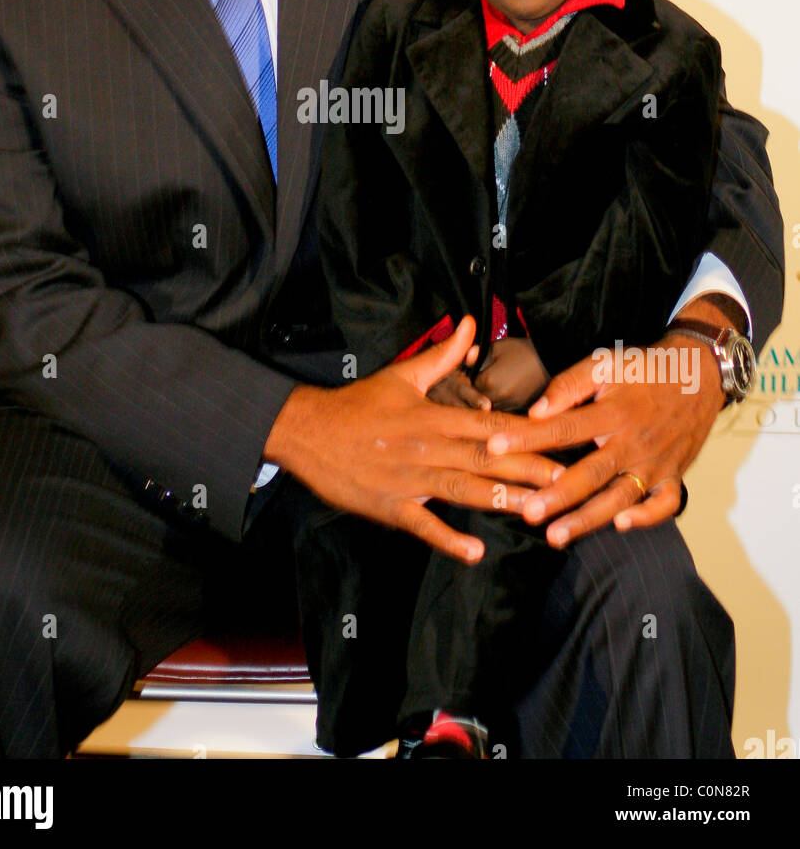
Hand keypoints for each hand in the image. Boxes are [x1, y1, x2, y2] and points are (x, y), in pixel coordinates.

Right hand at [264, 317, 561, 563]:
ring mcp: (409, 478)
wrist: (308, 430)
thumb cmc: (358, 404)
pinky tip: (475, 552)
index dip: (529, 433)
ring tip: (536, 512)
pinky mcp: (390, 505)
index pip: (491, 424)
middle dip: (530, 470)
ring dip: (500, 501)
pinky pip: (423, 524)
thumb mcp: (402, 375)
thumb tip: (469, 325)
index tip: (562, 438)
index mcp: (434, 416)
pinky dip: (448, 539)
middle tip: (569, 481)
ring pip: (463, 490)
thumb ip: (442, 355)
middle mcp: (428, 447)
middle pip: (486, 459)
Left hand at [485, 297, 735, 546]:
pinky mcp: (674, 475)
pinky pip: (665, 504)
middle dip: (558, 496)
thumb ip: (570, 385)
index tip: (494, 447)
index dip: (528, 437)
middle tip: (529, 513)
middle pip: (591, 474)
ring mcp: (655, 463)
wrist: (699, 373)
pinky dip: (647, 517)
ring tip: (556, 535)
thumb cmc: (645, 368)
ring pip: (620, 497)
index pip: (564, 427)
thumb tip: (537, 411)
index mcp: (613, 412)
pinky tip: (621, 526)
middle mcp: (633, 442)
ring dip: (589, 518)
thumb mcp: (606, 363)